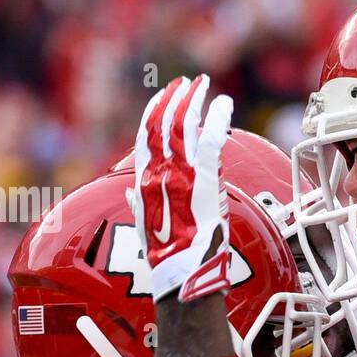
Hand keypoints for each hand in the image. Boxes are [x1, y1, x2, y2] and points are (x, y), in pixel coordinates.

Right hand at [129, 74, 234, 301]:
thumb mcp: (144, 227)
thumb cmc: (166, 257)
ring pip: (185, 125)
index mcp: (144, 181)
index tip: (164, 95)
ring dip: (194, 100)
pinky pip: (210, 138)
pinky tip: (224, 104)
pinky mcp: (203, 178)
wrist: (183, 273)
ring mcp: (180, 174)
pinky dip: (217, 117)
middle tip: (188, 83)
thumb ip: (138, 203)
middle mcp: (159, 172)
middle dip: (175, 98)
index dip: (155, 111)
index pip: (145, 135)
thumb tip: (133, 191)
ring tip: (203, 85)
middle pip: (163, 123)